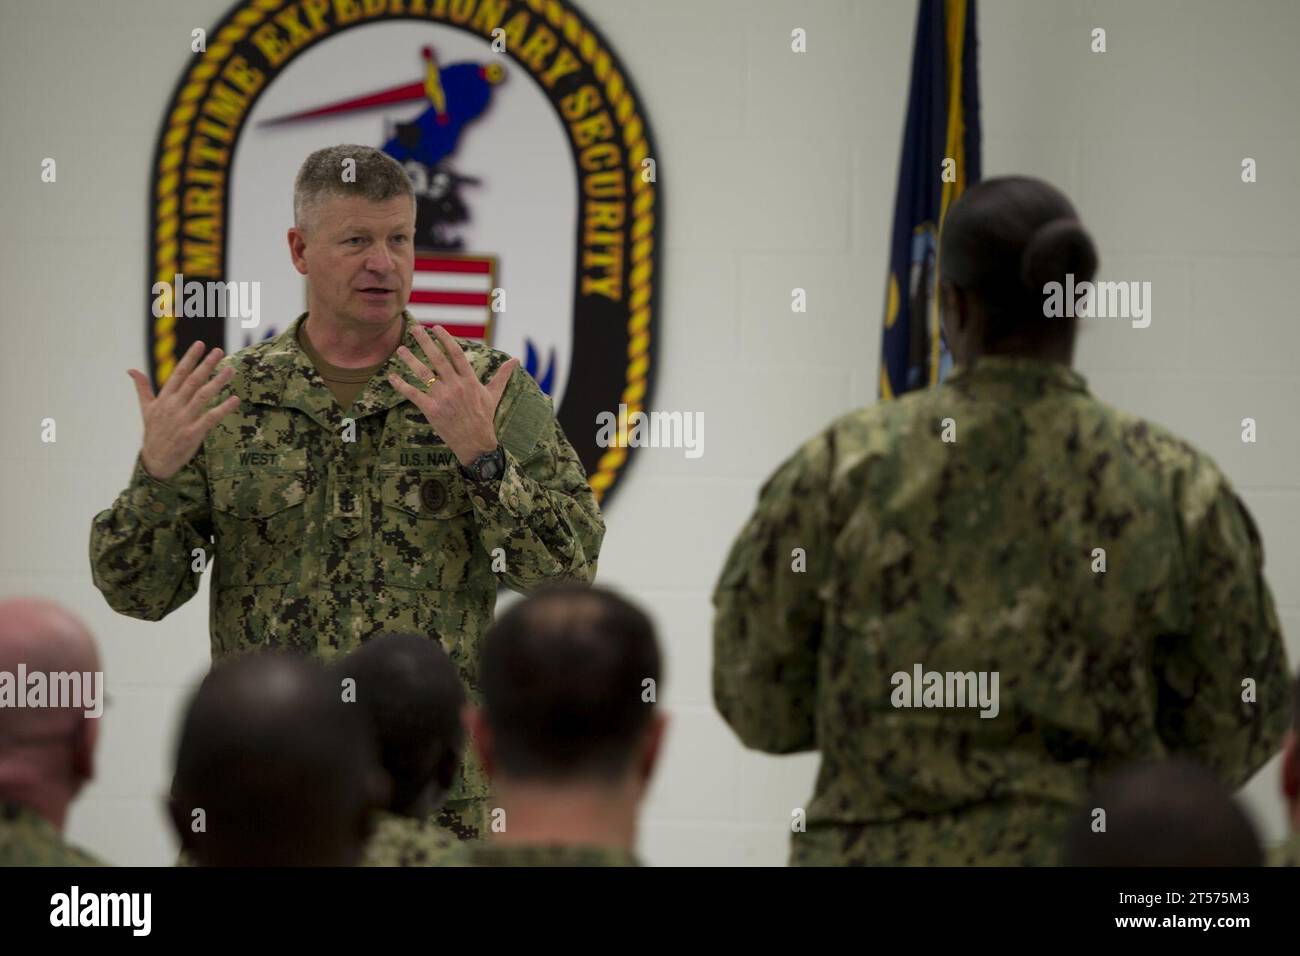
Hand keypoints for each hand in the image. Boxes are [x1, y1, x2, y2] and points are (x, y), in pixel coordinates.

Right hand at [129, 341, 239, 481]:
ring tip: (231, 370)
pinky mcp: (193, 433)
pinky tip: (235, 399)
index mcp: (164, 399)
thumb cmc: (154, 432)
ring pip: (203, 396)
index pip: (177, 374)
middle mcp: (173, 407)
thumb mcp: (146, 409)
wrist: (155, 461)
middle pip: (192, 381)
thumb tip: (131, 369)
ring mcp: (183, 420)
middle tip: (219, 351)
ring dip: (218, 382)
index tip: (200, 344)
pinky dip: (223, 408)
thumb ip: (142, 388)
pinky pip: (210, 418)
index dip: (189, 358)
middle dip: (206, 365)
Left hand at [388, 324, 517, 466]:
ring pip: (424, 374)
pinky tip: (391, 376)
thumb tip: (516, 360)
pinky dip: (401, 385)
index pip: (456, 354)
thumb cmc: (484, 418)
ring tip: (401, 349)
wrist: (476, 443)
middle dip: (425, 342)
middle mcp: (456, 386)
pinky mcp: (432, 410)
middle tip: (415, 329)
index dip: (446, 339)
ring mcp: (443, 398)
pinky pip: (414, 394)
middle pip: (438, 359)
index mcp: (470, 380)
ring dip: (410, 360)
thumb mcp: (494, 394)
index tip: (436, 328)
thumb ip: (502, 375)